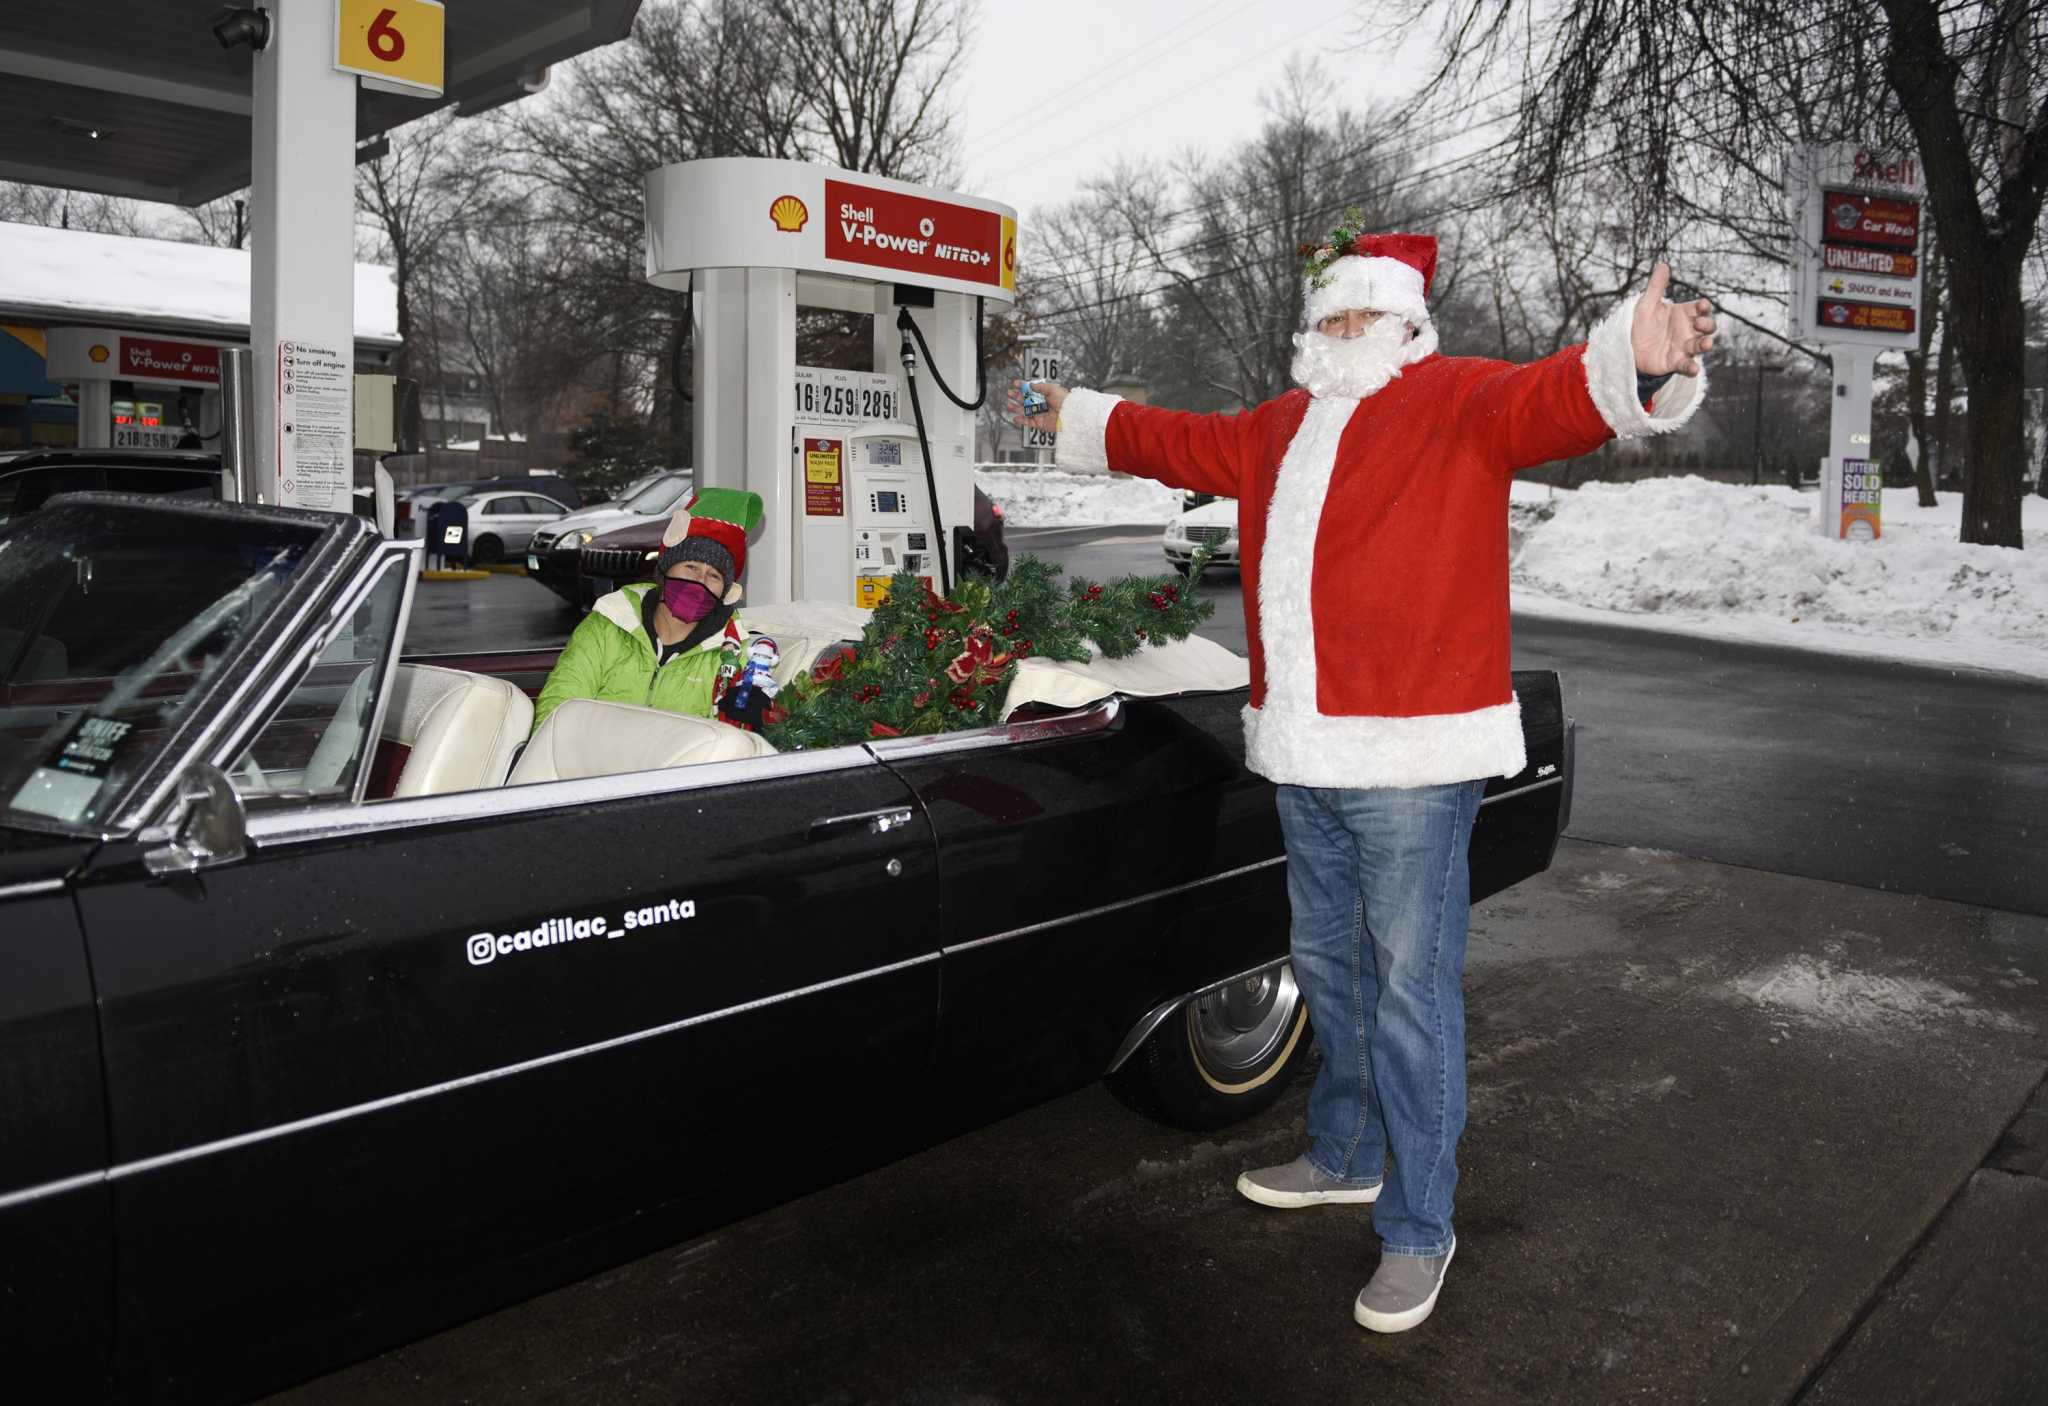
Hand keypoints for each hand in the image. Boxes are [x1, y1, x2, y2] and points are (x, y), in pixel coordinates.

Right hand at [1004, 379, 1067, 432]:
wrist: (1070, 415)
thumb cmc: (1065, 402)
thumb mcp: (1052, 389)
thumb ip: (1040, 387)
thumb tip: (1031, 385)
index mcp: (1046, 395)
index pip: (1032, 389)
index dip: (1023, 386)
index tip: (1015, 383)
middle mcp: (1042, 404)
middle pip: (1026, 400)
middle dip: (1017, 396)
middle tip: (1010, 393)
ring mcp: (1040, 414)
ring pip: (1025, 411)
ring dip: (1016, 408)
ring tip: (1009, 405)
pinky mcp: (1040, 424)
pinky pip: (1028, 422)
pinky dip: (1021, 421)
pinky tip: (1015, 417)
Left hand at [1631, 261, 1715, 376]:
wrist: (1627, 347)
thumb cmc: (1640, 324)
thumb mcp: (1645, 305)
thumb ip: (1656, 287)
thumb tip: (1662, 264)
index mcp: (1683, 314)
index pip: (1699, 308)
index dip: (1703, 306)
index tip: (1701, 305)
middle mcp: (1688, 330)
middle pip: (1707, 326)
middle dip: (1707, 324)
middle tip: (1699, 323)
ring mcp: (1684, 347)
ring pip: (1701, 345)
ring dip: (1706, 344)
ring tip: (1706, 343)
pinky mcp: (1676, 362)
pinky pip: (1687, 365)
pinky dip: (1692, 367)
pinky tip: (1694, 368)